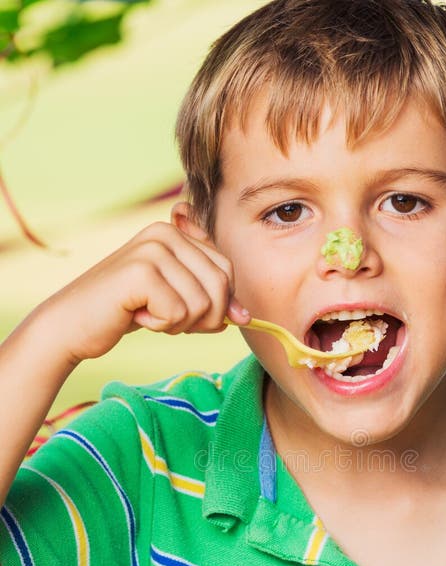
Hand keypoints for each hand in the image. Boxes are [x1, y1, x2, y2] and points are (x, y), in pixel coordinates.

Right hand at [41, 221, 248, 363]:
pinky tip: (136, 316)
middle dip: (203, 317)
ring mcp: (152, 250)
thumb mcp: (176, 299)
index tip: (185, 312)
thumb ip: (211, 299)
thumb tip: (247, 317)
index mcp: (177, 233)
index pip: (228, 271)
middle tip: (167, 317)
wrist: (72, 324)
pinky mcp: (140, 272)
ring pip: (203, 304)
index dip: (217, 303)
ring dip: (179, 324)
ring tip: (148, 314)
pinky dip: (161, 326)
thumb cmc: (126, 312)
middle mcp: (165, 234)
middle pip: (222, 286)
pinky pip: (180, 314)